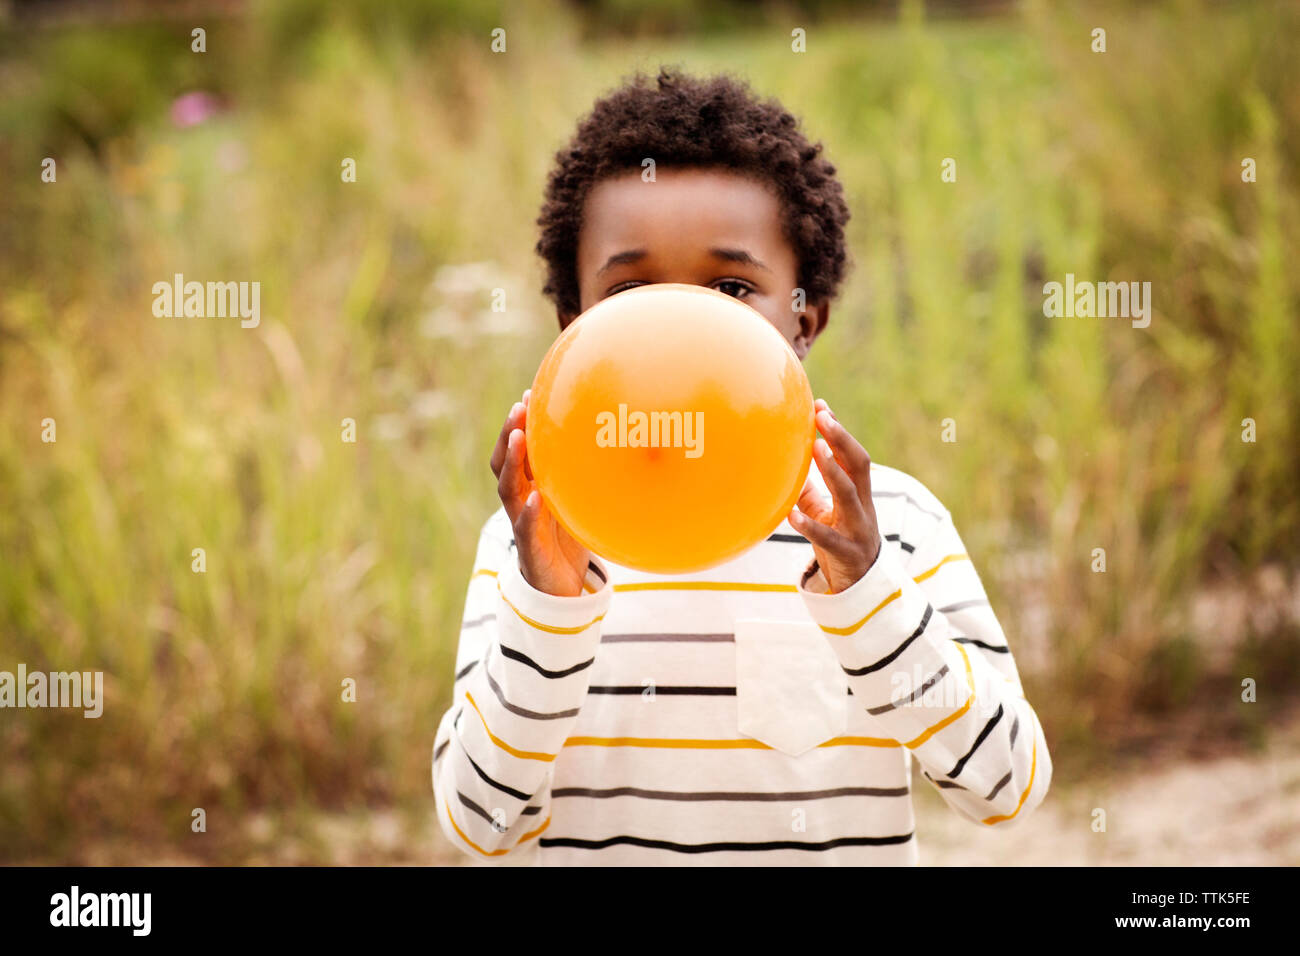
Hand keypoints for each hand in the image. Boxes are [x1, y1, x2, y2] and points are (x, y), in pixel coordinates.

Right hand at [490, 389, 591, 596]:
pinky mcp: (532, 550)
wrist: (562, 591)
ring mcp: (522, 525)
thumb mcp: (577, 503)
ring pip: (508, 490)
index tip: (527, 395)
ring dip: (512, 462)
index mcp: (531, 489)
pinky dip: (529, 513)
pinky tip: (535, 497)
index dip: (518, 425)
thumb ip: (583, 477)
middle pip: (505, 464)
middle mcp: (521, 502)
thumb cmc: (569, 541)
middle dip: (509, 434)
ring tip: (518, 438)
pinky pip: (526, 529)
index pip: (517, 452)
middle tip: (518, 407)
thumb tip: (611, 443)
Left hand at [788, 399, 882, 593]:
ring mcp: (858, 529)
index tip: (820, 406)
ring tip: (815, 449)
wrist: (863, 589)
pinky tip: (790, 515)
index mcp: (859, 494)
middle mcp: (863, 507)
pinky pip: (827, 538)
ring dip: (833, 470)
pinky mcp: (846, 554)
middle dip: (842, 439)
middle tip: (822, 416)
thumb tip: (787, 462)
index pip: (853, 455)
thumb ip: (809, 490)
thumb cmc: (841, 543)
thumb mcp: (825, 513)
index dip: (839, 431)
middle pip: (860, 465)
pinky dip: (809, 525)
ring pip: (849, 495)